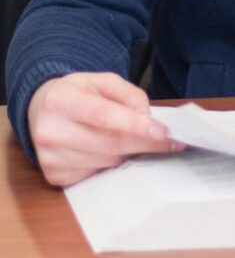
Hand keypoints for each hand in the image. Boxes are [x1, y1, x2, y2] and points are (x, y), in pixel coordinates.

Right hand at [28, 72, 182, 186]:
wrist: (40, 110)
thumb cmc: (76, 94)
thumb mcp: (102, 81)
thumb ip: (129, 95)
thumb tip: (147, 118)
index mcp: (60, 100)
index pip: (104, 115)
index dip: (135, 125)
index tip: (162, 132)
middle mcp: (50, 130)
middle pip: (109, 143)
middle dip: (144, 143)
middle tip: (170, 142)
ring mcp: (50, 157)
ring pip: (106, 161)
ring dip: (129, 153)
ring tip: (137, 141)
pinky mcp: (54, 175)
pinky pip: (95, 173)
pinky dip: (111, 164)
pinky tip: (111, 151)